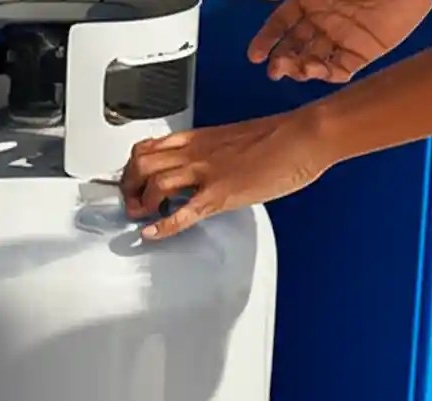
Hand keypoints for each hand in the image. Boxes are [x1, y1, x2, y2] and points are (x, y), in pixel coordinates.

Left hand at [120, 107, 331, 239]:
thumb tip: (210, 167)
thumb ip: (216, 152)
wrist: (303, 136)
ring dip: (141, 203)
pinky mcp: (221, 193)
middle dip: (128, 185)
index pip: (150, 146)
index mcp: (199, 138)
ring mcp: (207, 173)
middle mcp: (196, 152)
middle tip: (130, 201)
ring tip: (141, 216)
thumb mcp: (237, 139)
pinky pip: (184, 212)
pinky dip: (163, 225)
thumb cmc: (281, 136)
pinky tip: (152, 233)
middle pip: (142, 163)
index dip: (133, 166)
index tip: (130, 180)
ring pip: (155, 183)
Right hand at [249, 0, 431, 81]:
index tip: (254, 55)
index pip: (280, 23)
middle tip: (273, 69)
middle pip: (294, 46)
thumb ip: (291, 0)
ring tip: (295, 68)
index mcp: (309, 0)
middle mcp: (323, 20)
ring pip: (313, 61)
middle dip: (281, 59)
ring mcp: (342, 38)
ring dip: (299, 69)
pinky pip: (338, 70)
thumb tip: (266, 3)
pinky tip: (315, 70)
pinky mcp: (363, 53)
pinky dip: (324, 74)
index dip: (266, 39)